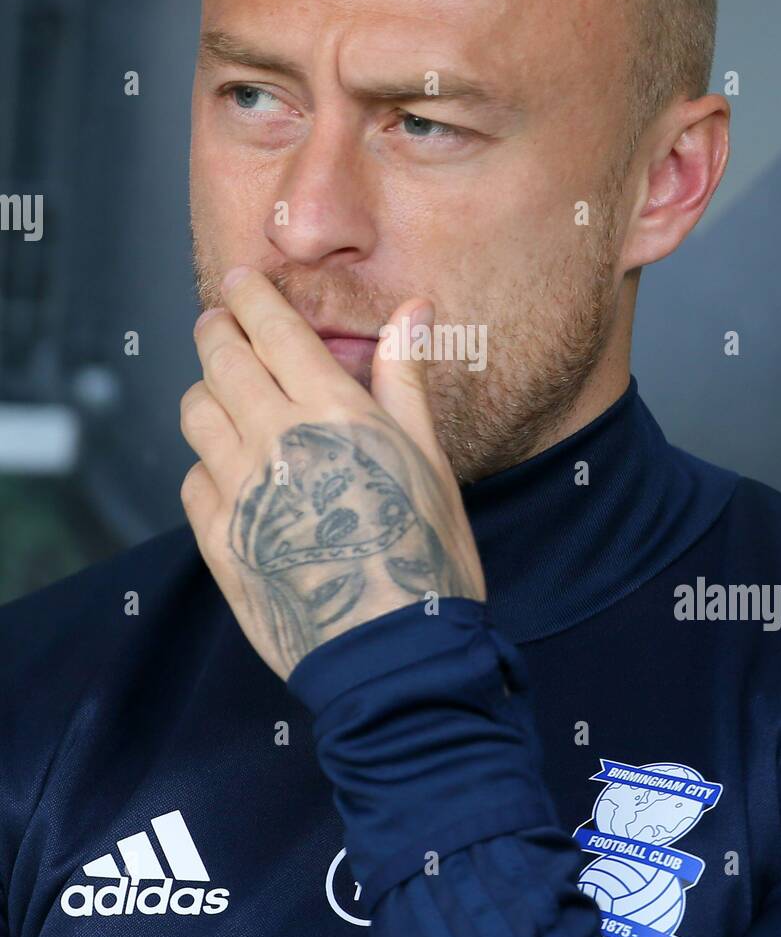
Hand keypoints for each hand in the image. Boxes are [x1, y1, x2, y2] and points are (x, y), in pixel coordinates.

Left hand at [179, 268, 485, 679]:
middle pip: (221, 360)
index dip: (251, 296)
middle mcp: (277, 441)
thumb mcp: (432, 461)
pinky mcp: (219, 541)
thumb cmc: (426, 558)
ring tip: (223, 392)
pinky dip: (206, 462)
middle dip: (216, 329)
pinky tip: (230, 469)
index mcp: (334, 413)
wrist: (393, 656)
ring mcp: (240, 492)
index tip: (240, 280)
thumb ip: (407, 379)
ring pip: (196, 413)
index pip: (275, 330)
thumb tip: (413, 310)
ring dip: (205, 390)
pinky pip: (191, 480)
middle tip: (219, 320)